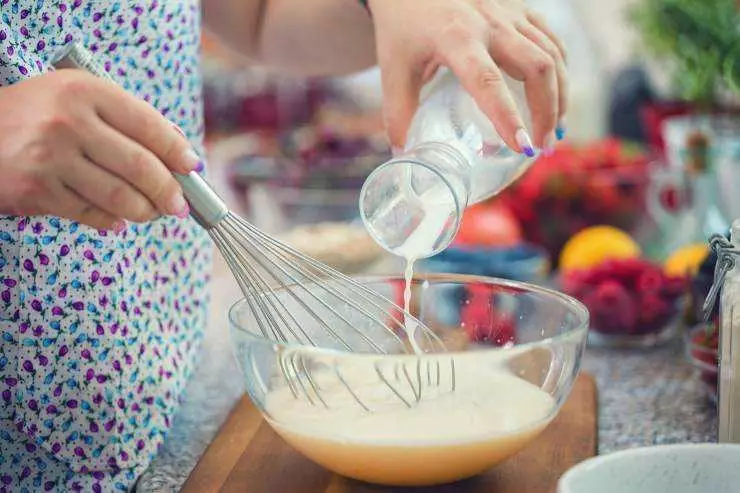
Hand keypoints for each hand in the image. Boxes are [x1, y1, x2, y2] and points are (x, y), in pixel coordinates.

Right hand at [0, 70, 200, 230]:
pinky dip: (112, 221)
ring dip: (146, 211)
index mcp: (85, 91)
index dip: (177, 152)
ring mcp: (50, 159)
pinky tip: (119, 220)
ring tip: (153, 213)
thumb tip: (179, 152)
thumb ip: (125, 119)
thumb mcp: (78, 98)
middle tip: (180, 206)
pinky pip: (91, 214)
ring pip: (120, 196)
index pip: (149, 125)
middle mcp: (68, 123)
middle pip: (140, 167)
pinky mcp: (36, 191)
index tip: (192, 168)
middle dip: (169, 191)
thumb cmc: (39, 116)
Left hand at [368, 0, 566, 152]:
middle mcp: (489, 23)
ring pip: (552, 55)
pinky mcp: (518, 9)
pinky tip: (556, 96)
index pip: (489, 82)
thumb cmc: (402, 26)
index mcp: (456, 38)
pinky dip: (561, 71)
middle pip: (538, 67)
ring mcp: (508, 14)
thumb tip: (404, 154)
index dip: (508, 117)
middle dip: (547, 112)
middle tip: (541, 147)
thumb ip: (399, 112)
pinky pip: (551, 41)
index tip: (522, 147)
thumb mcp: (394, 69)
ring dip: (559, 96)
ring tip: (554, 130)